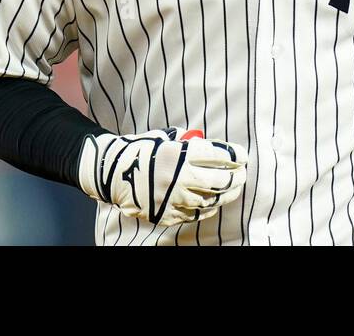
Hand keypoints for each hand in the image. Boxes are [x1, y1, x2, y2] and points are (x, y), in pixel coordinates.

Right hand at [77, 127, 247, 225]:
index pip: (219, 155)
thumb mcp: (165, 138)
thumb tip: (214, 149)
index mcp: (178, 154)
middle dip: (237, 177)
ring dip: (227, 194)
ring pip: (211, 200)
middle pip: (220, 180)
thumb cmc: (141, 150)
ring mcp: (172, 199)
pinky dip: (208, 207)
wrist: (111, 173)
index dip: (236, 155)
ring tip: (234, 188)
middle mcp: (178, 178)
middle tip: (242, 173)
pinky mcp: (166, 214)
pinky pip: (195, 214)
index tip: (243, 155)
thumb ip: (189, 144)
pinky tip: (214, 201)